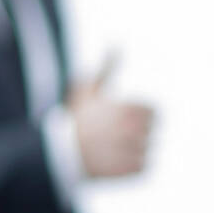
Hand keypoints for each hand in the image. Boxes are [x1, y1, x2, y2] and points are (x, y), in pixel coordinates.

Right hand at [68, 51, 154, 178]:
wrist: (57, 157)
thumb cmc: (74, 122)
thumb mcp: (87, 91)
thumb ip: (106, 68)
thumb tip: (115, 42)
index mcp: (129, 109)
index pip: (156, 112)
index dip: (142, 115)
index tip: (125, 119)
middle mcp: (135, 130)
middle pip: (153, 131)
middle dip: (138, 133)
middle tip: (116, 136)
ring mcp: (134, 151)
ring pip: (149, 149)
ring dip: (135, 149)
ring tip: (113, 149)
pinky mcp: (132, 170)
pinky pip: (144, 166)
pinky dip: (133, 166)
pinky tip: (115, 161)